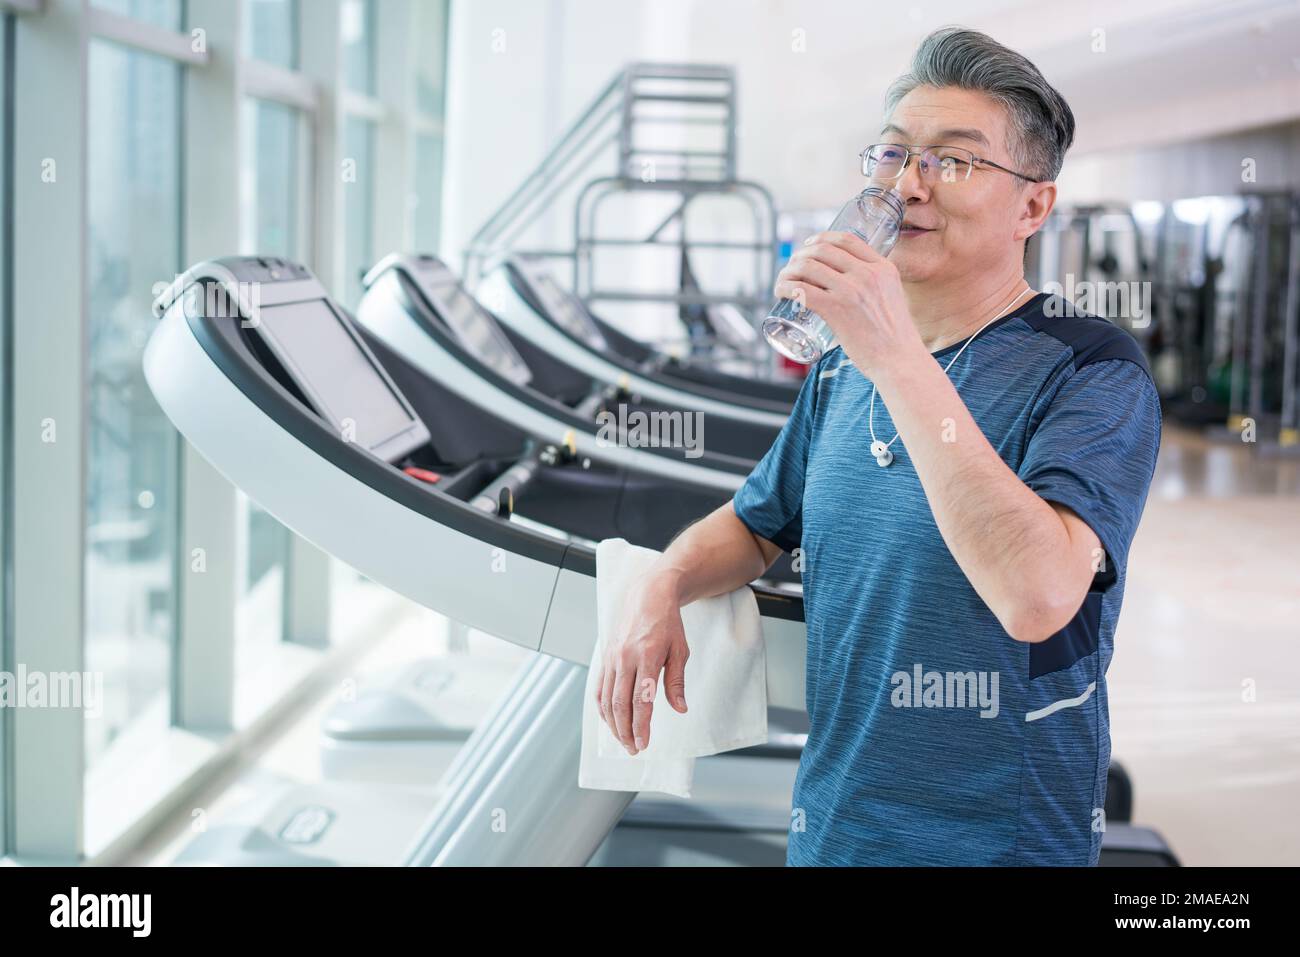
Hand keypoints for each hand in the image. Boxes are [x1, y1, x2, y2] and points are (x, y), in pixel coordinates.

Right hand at [594, 575, 689, 754]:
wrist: (647, 594)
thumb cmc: (667, 622)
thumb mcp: (680, 650)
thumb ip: (676, 681)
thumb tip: (680, 708)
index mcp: (646, 656)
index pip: (641, 700)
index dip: (641, 726)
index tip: (644, 744)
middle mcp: (624, 658)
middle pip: (620, 704)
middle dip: (625, 731)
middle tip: (634, 749)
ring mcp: (612, 658)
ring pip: (607, 699)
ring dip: (613, 724)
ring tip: (623, 740)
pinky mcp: (605, 657)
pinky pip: (599, 688)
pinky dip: (603, 708)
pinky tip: (610, 721)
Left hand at [774, 231, 922, 377]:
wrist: (899, 360)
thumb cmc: (894, 337)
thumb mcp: (893, 297)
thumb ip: (876, 286)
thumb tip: (854, 283)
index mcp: (883, 268)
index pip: (846, 239)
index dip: (821, 238)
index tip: (809, 246)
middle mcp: (867, 274)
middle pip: (822, 250)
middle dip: (800, 255)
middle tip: (792, 267)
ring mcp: (851, 291)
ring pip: (808, 267)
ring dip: (788, 271)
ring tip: (784, 281)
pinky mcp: (836, 309)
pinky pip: (801, 290)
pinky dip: (785, 287)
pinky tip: (781, 292)